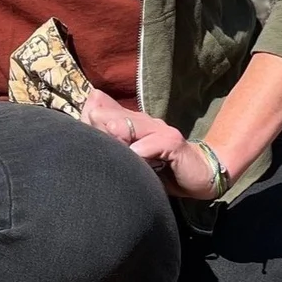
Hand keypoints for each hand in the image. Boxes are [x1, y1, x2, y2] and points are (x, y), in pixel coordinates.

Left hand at [80, 91, 217, 199]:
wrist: (200, 173)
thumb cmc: (162, 168)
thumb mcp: (133, 157)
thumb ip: (113, 144)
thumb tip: (89, 130)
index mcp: (129, 121)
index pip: (98, 108)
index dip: (86, 123)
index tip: (82, 139)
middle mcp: (142, 120)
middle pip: (106, 116)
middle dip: (96, 131)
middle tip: (94, 149)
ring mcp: (158, 128)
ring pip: (126, 126)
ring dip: (115, 140)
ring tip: (113, 152)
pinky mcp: (173, 141)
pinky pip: (152, 143)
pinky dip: (140, 153)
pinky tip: (136, 161)